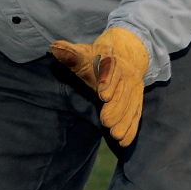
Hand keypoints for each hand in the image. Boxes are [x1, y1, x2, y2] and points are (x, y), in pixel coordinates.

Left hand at [50, 27, 148, 145]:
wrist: (124, 55)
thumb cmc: (96, 58)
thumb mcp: (83, 54)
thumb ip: (70, 54)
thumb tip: (54, 47)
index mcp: (111, 63)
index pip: (111, 72)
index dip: (107, 83)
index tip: (102, 95)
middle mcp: (126, 76)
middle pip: (123, 93)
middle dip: (116, 108)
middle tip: (106, 123)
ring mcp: (133, 90)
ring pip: (131, 106)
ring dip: (124, 122)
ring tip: (115, 135)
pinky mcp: (136, 101)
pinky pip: (136, 115)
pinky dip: (131, 129)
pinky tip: (125, 142)